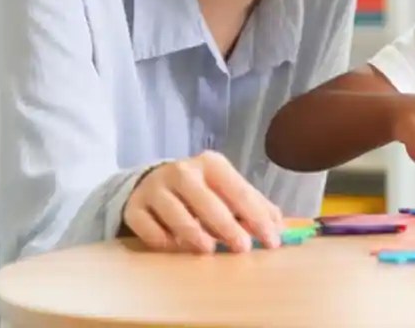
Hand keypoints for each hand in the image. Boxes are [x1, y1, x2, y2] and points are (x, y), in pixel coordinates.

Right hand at [121, 150, 282, 253]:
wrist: (152, 183)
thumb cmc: (201, 191)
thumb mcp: (227, 190)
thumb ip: (254, 207)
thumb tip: (280, 228)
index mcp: (211, 164)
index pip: (239, 191)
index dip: (257, 218)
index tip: (272, 242)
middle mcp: (181, 171)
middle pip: (207, 202)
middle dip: (227, 227)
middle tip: (242, 249)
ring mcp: (155, 189)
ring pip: (176, 214)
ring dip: (194, 234)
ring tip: (208, 249)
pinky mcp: (134, 207)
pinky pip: (149, 228)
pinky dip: (162, 240)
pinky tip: (175, 247)